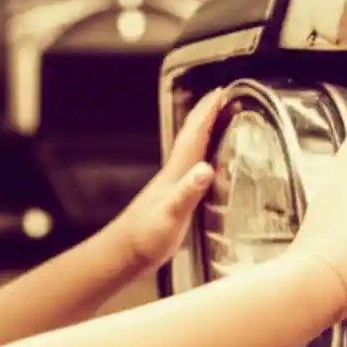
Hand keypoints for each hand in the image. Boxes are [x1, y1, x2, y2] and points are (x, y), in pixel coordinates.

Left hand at [106, 88, 223, 272]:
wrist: (123, 254)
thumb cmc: (146, 237)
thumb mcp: (171, 215)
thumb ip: (188, 192)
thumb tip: (206, 168)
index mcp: (177, 173)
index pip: (194, 134)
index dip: (208, 112)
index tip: (221, 91)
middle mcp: (174, 174)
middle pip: (192, 137)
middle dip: (207, 115)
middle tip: (222, 97)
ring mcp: (172, 186)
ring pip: (191, 151)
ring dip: (204, 133)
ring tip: (218, 122)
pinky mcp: (174, 199)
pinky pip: (192, 170)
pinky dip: (203, 159)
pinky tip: (206, 167)